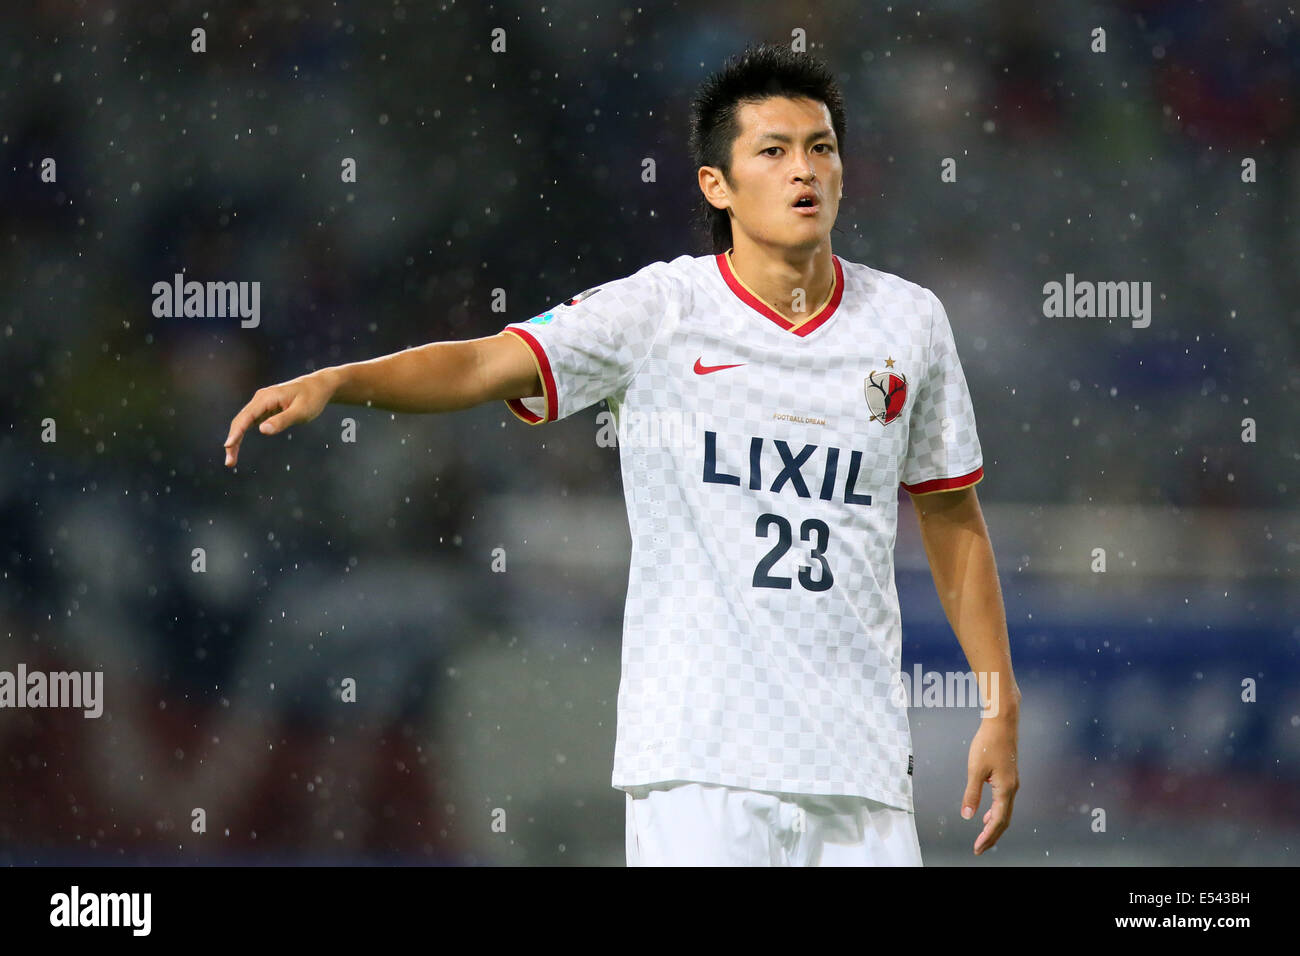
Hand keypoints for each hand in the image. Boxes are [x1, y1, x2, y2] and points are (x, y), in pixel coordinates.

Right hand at [224, 369, 336, 466]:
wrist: (319, 386)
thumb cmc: (312, 398)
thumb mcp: (301, 411)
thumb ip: (283, 420)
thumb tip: (262, 430)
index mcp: (266, 397)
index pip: (246, 416)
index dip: (236, 432)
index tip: (228, 446)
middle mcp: (260, 399)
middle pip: (240, 421)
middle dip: (233, 441)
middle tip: (229, 462)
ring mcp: (261, 403)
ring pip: (243, 422)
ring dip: (235, 439)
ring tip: (231, 460)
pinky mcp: (265, 409)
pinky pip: (250, 422)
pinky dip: (242, 434)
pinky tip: (237, 446)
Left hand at [961, 715, 1018, 855]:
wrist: (1002, 723)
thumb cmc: (988, 743)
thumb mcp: (975, 769)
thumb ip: (972, 794)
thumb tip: (968, 816)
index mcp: (1005, 789)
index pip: (997, 821)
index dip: (987, 836)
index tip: (977, 848)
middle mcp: (1012, 789)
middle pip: (1003, 820)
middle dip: (991, 836)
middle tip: (979, 848)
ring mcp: (1012, 783)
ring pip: (1004, 811)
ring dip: (994, 825)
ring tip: (982, 836)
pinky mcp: (1009, 777)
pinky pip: (1004, 802)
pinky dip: (996, 812)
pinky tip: (986, 814)